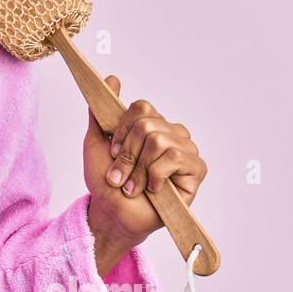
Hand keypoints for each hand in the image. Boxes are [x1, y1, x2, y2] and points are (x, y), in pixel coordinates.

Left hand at [82, 75, 206, 265]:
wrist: (112, 213)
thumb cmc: (106, 181)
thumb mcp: (96, 141)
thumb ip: (101, 111)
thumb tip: (110, 78)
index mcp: (151, 125)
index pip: (142, 107)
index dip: (123, 129)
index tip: (112, 151)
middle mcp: (171, 134)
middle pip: (149, 124)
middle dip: (128, 154)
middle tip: (119, 175)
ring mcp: (185, 151)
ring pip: (160, 141)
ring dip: (138, 168)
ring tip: (132, 186)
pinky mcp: (196, 170)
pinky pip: (176, 158)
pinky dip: (156, 176)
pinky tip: (152, 189)